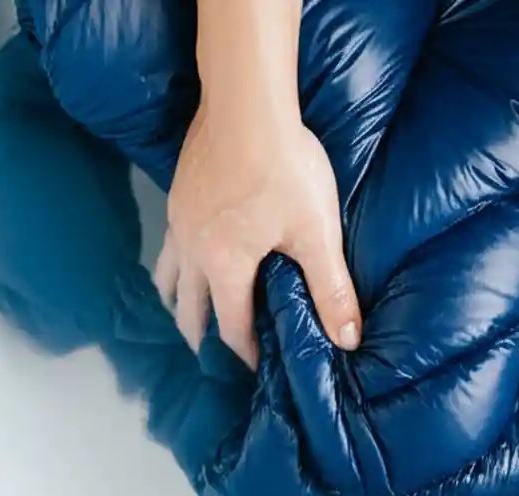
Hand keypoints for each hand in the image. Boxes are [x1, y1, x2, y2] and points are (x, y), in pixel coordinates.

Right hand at [156, 105, 360, 368]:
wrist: (245, 104)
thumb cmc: (285, 169)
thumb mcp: (317, 233)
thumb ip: (332, 289)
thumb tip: (348, 340)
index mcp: (225, 268)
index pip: (231, 325)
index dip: (245, 352)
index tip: (256, 368)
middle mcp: (193, 251)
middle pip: (188, 307)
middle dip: (200, 334)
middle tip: (212, 356)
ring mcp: (180, 221)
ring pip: (169, 275)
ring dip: (178, 300)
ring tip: (186, 312)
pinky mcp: (178, 192)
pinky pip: (170, 242)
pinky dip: (174, 262)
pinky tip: (187, 253)